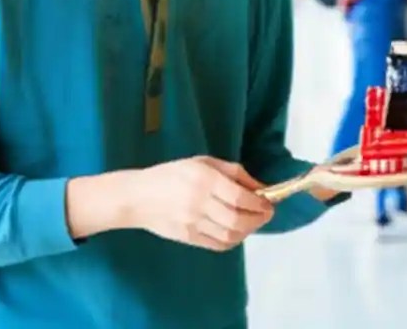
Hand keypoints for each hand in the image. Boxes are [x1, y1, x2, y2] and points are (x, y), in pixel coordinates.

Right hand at [125, 156, 273, 251]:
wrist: (138, 197)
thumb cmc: (173, 174)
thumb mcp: (203, 162)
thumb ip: (234, 172)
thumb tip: (260, 187)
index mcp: (204, 180)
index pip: (240, 198)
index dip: (260, 203)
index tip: (269, 203)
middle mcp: (199, 203)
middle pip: (238, 220)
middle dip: (258, 219)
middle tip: (266, 214)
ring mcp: (192, 224)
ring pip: (230, 236)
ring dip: (248, 231)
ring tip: (253, 222)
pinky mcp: (188, 238)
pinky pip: (218, 245)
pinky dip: (234, 240)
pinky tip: (237, 232)